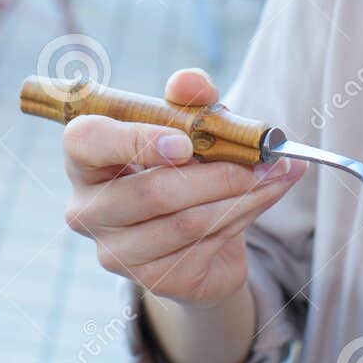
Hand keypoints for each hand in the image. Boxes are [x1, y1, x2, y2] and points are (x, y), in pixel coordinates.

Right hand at [63, 68, 307, 305]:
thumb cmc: (183, 165)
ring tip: (278, 173)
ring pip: (187, 221)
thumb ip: (189, 98)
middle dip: (219, 172)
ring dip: (242, 195)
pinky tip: (263, 198)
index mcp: (84, 157)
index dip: (133, 141)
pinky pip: (204, 246)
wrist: (200, 232)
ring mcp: (114, 251)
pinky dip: (243, 217)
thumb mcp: (190, 124)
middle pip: (152, 191)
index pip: (86, 142)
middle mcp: (86, 208)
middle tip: (265, 159)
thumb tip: (192, 82)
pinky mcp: (150, 280)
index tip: (185, 143)